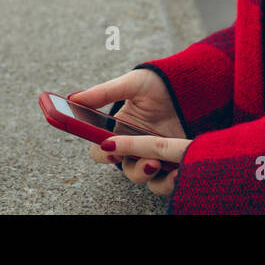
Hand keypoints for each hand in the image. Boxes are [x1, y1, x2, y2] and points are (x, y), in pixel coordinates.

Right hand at [71, 69, 188, 195]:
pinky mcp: (173, 160)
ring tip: (156, 162)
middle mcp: (134, 145)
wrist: (191, 84)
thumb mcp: (131, 84)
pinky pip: (167, 180)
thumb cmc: (158, 83)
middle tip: (143, 159)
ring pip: (144, 177)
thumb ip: (104, 92)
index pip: (101, 150)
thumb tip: (73, 98)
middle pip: (124, 167)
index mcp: (119, 130)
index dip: (102, 154)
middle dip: (132, 167)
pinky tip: (176, 171)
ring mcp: (154, 154)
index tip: (110, 150)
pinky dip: (169, 180)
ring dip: (147, 174)